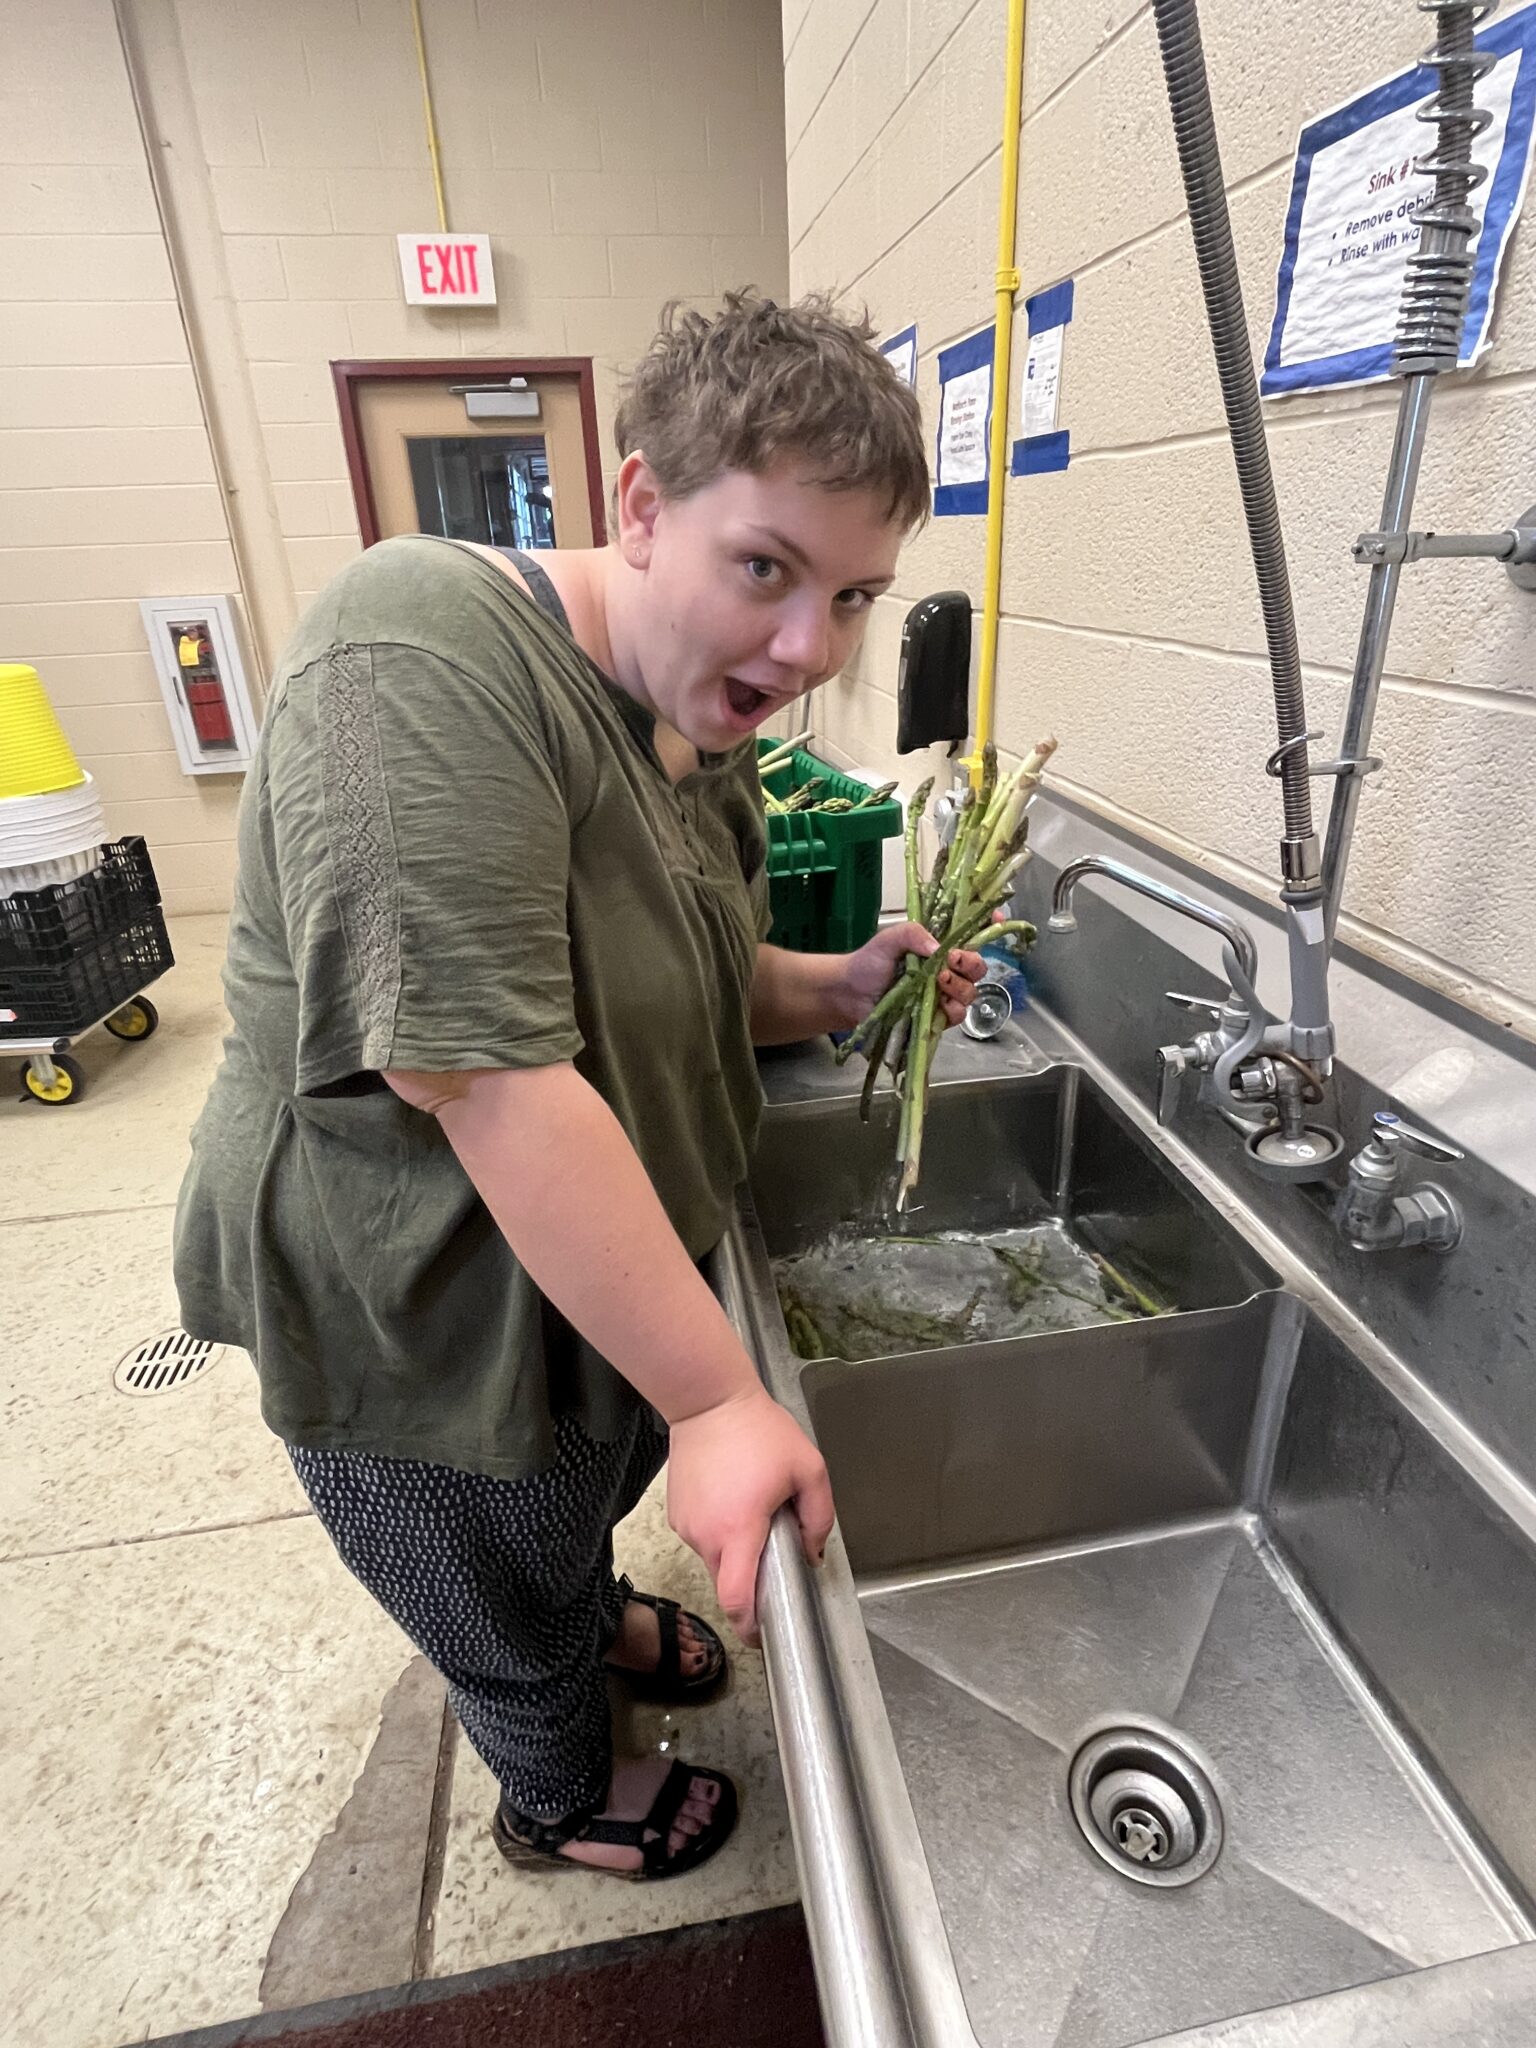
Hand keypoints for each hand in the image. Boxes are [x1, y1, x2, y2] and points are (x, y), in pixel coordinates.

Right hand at [667, 1385, 835, 1645]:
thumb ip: (818, 1518)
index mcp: (739, 1530)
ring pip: (715, 1561)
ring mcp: (686, 1526)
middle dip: (751, 1583)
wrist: (708, 1400)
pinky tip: (732, 1499)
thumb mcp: (808, 1469)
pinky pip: (703, 1538)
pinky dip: (720, 1532)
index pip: (736, 1599)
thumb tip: (812, 1553)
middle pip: (727, 1584)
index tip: (764, 1633)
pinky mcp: (677, 1514)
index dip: (749, 1626)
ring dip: (736, 1551)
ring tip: (752, 1511)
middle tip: (773, 1553)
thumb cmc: (758, 1430)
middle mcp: (706, 1535)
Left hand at [840, 920, 990, 1029]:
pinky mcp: (936, 1016)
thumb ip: (913, 933)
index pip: (972, 935)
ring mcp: (943, 994)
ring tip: (939, 981)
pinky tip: (941, 1003)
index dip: (990, 926)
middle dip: (971, 962)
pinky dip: (953, 1008)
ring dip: (960, 986)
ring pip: (970, 991)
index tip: (998, 920)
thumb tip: (938, 947)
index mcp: (940, 946)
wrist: (850, 994)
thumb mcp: (889, 939)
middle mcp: (947, 969)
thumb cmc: (869, 963)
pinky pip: (957, 1014)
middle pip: (977, 966)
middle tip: (952, 960)